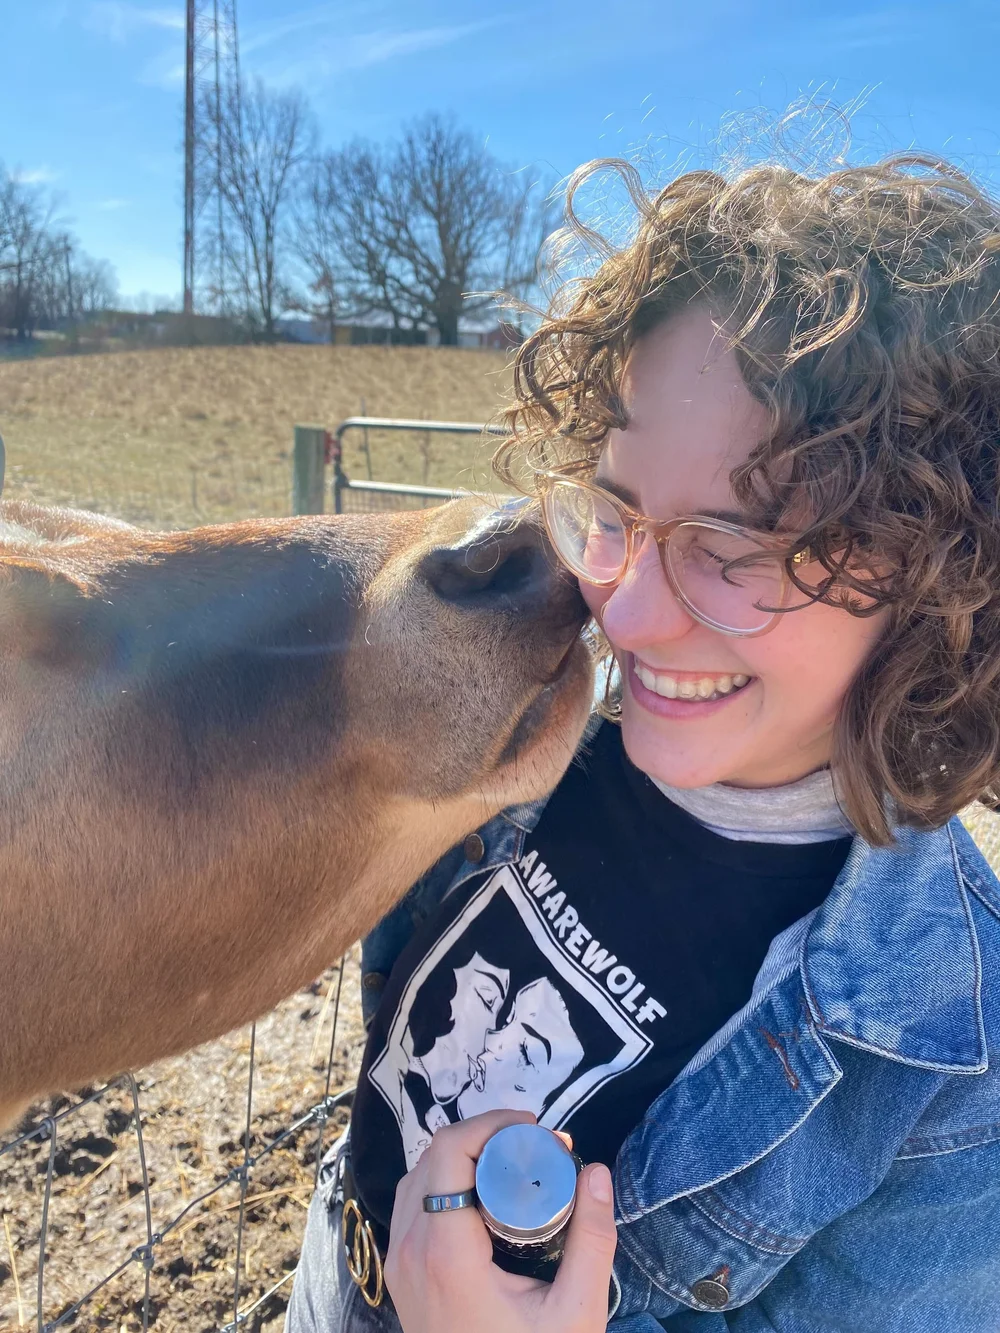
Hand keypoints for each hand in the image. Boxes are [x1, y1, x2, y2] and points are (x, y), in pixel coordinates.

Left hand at [384, 1109, 616, 1332]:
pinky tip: (487, 1203)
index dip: (491, 1125)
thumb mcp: (575, 1311)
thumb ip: (591, 1239)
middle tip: (535, 1149)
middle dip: (485, 1140)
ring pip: (419, 1180)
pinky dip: (446, 1189)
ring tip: (515, 1170)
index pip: (449, 1153)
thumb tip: (596, 1173)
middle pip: (433, 1159)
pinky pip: (414, 1208)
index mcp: (445, 1255)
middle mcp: (410, 1252)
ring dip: (464, 1162)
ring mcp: (399, 1265)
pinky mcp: (401, 1277)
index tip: (537, 1130)